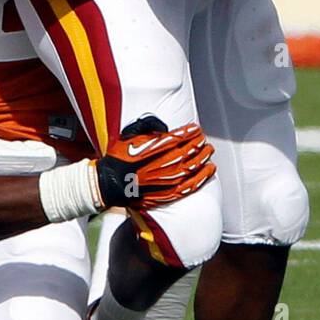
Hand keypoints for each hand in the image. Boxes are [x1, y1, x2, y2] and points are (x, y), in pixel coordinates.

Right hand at [95, 115, 214, 208]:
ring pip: (194, 167)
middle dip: (200, 143)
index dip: (191, 132)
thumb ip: (148, 126)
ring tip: (209, 152)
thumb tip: (163, 126)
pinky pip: (191, 185)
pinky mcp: (169, 193)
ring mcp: (170, 180)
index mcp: (157, 147)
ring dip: (204, 158)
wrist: (111, 183)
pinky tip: (209, 171)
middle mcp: (166, 163)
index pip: (181, 136)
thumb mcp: (129, 134)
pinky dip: (203, 177)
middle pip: (191, 151)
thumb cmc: (119, 159)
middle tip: (204, 140)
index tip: (196, 129)